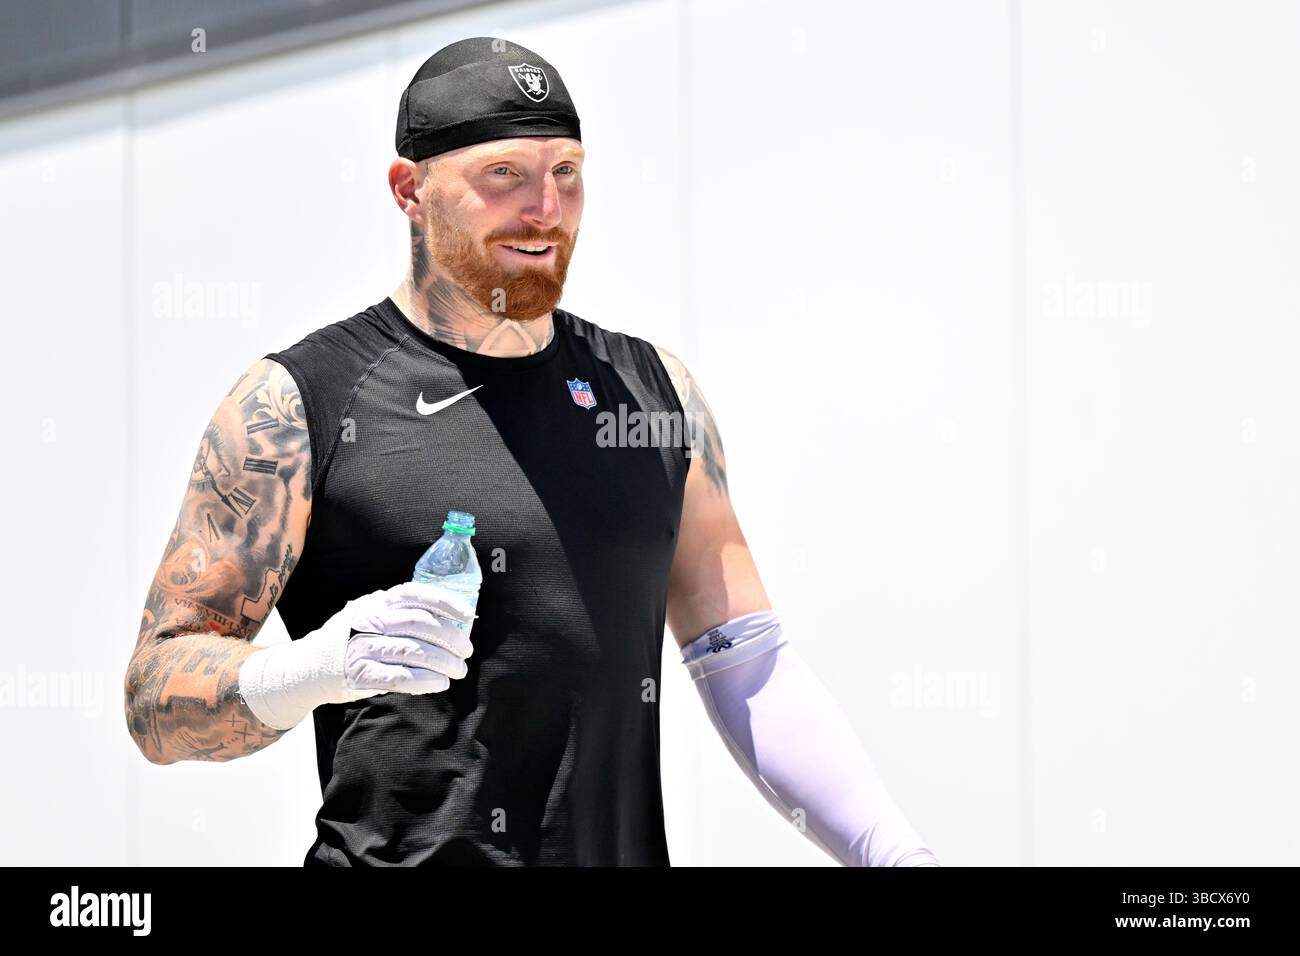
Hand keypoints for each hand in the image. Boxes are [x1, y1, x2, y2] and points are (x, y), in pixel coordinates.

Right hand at [342, 580, 475, 695]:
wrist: (307, 666)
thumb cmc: (350, 638)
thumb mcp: (369, 613)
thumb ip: (399, 611)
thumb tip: (446, 617)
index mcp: (377, 603)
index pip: (416, 594)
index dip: (445, 602)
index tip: (468, 615)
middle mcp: (369, 620)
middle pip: (420, 624)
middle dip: (451, 638)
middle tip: (466, 651)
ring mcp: (362, 647)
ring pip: (414, 652)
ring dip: (443, 662)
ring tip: (458, 670)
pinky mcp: (359, 674)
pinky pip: (400, 677)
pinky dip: (424, 681)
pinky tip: (439, 683)